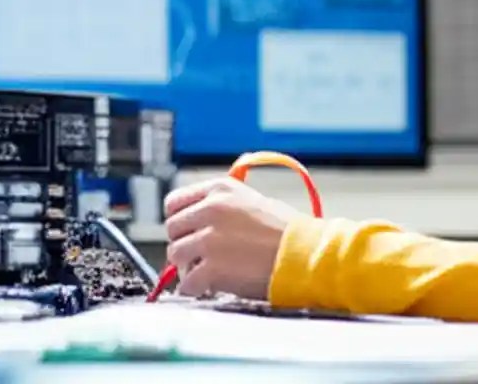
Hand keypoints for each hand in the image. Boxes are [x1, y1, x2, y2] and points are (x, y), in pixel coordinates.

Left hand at [163, 177, 302, 299]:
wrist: (305, 255)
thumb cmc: (288, 232)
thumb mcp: (253, 201)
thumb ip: (222, 206)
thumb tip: (198, 221)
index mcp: (220, 190)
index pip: (174, 202)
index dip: (178, 220)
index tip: (185, 231)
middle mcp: (212, 209)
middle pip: (172, 228)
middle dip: (182, 243)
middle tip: (196, 256)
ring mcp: (210, 239)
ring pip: (175, 254)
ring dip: (186, 266)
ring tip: (204, 272)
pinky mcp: (213, 267)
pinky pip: (187, 282)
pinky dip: (193, 288)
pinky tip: (207, 287)